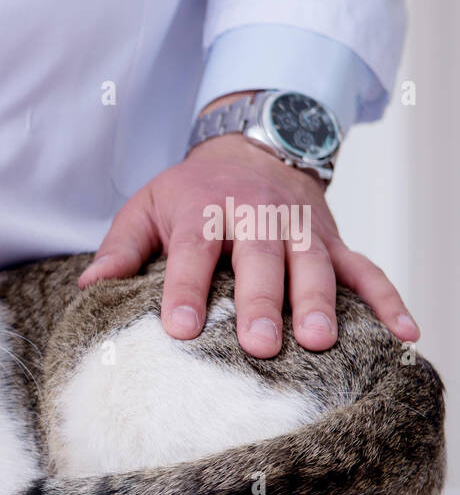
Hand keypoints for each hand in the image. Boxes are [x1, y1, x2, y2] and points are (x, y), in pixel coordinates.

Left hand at [79, 93, 418, 357]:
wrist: (251, 148)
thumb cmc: (190, 192)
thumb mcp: (146, 206)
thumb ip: (121, 248)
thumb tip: (90, 286)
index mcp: (204, 210)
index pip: (192, 252)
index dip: (185, 290)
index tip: (179, 329)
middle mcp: (257, 217)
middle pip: (260, 260)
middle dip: (262, 302)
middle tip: (260, 346)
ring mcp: (300, 230)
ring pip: (315, 265)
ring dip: (319, 303)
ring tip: (319, 342)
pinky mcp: (333, 241)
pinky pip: (366, 270)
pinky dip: (388, 300)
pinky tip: (405, 333)